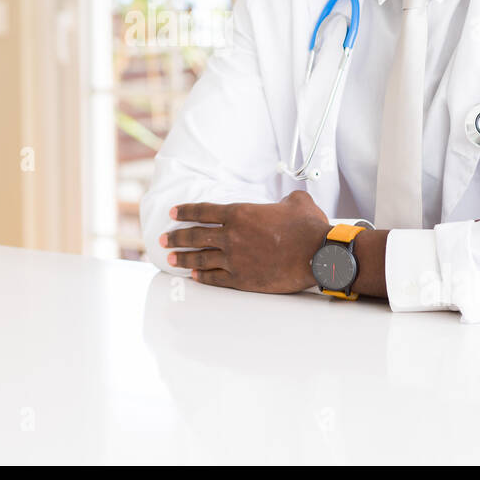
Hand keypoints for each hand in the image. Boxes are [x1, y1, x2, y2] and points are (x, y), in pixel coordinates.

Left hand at [161, 191, 330, 293]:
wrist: (318, 254)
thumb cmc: (309, 227)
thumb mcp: (296, 202)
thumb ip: (285, 200)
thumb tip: (287, 202)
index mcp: (240, 213)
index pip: (203, 211)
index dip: (185, 212)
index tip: (173, 214)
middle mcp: (231, 236)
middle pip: (195, 235)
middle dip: (176, 237)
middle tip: (162, 240)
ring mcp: (234, 259)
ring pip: (201, 259)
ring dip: (183, 259)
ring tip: (171, 259)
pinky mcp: (242, 280)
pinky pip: (215, 278)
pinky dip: (202, 277)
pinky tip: (194, 277)